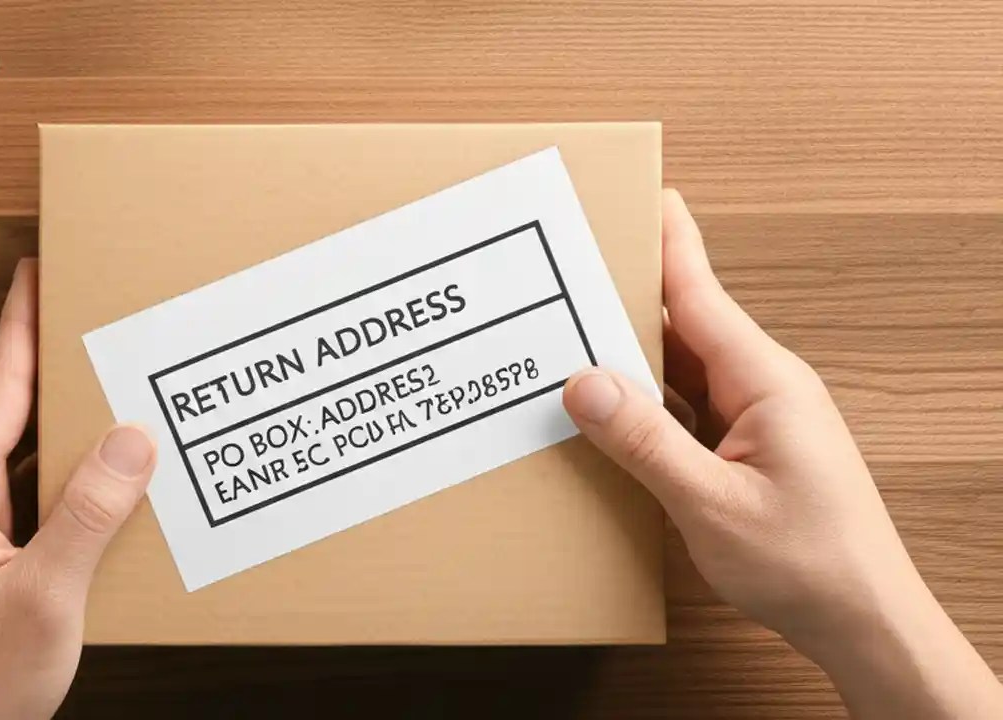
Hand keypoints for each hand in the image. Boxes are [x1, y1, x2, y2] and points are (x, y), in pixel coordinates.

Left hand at [0, 261, 156, 719]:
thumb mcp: (44, 599)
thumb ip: (88, 516)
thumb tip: (130, 440)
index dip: (20, 327)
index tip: (38, 271)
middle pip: (10, 409)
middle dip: (48, 356)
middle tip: (88, 309)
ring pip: (25, 451)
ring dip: (64, 413)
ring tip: (107, 375)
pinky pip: (36, 491)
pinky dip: (71, 468)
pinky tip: (106, 467)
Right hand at [563, 191, 1001, 718]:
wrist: (863, 620)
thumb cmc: (808, 564)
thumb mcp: (712, 504)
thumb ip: (646, 442)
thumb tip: (585, 383)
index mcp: (764, 380)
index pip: (700, 293)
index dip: (665, 241)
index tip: (637, 193)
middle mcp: (761, 386)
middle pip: (681, 323)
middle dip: (625, 297)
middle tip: (568, 270)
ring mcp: (756, 416)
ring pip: (679, 368)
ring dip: (629, 358)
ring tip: (569, 339)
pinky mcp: (746, 446)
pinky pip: (686, 406)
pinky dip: (645, 404)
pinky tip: (608, 413)